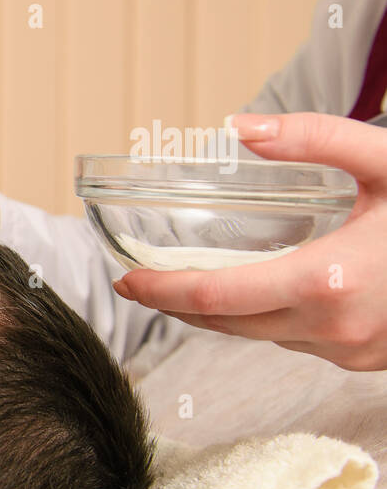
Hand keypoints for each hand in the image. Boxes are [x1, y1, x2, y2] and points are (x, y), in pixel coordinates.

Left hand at [115, 112, 386, 370]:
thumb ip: (314, 139)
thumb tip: (242, 126)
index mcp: (327, 282)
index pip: (211, 297)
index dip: (158, 290)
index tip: (124, 279)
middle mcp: (332, 329)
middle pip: (224, 323)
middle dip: (180, 302)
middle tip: (144, 279)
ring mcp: (349, 353)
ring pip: (260, 335)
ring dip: (226, 311)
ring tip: (196, 280)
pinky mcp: (364, 363)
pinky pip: (296, 341)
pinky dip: (271, 318)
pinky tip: (267, 291)